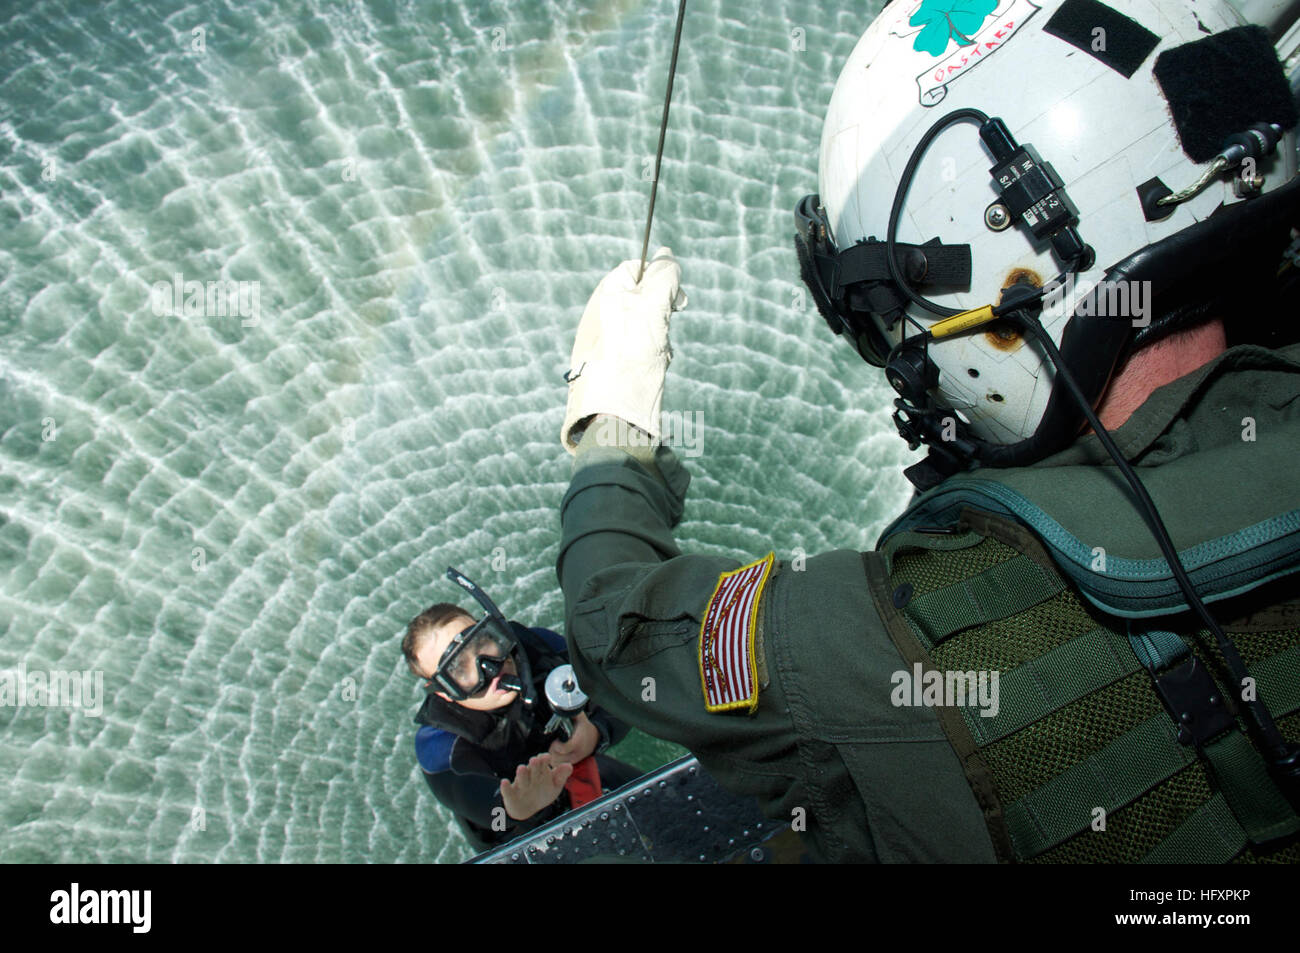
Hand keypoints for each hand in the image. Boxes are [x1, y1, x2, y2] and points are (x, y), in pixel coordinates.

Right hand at [499, 753, 573, 820]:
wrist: (526, 807)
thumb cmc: (542, 793)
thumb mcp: (554, 785)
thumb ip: (561, 775)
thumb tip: (569, 765)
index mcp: (540, 771)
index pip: (542, 763)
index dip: (544, 760)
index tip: (547, 757)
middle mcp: (529, 776)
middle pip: (532, 769)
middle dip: (534, 765)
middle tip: (535, 760)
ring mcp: (520, 784)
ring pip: (520, 778)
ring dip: (521, 774)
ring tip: (522, 768)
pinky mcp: (510, 794)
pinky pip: (507, 790)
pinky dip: (505, 787)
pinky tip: (504, 782)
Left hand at [548, 712, 598, 764]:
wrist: (596, 737)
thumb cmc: (585, 727)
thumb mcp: (580, 717)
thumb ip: (570, 711)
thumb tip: (559, 705)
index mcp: (578, 742)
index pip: (564, 748)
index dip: (557, 745)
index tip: (555, 740)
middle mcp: (576, 753)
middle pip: (557, 758)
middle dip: (552, 751)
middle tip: (551, 743)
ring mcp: (574, 759)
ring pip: (557, 763)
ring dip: (552, 756)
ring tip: (553, 748)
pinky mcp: (572, 763)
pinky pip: (559, 765)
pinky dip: (555, 760)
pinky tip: (555, 753)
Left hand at [560, 246, 687, 453]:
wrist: (617, 411)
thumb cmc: (631, 354)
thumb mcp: (651, 304)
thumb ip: (663, 276)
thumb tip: (668, 255)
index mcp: (606, 296)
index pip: (635, 268)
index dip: (657, 274)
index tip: (674, 292)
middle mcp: (607, 315)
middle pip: (647, 295)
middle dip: (663, 308)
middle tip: (668, 320)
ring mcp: (614, 340)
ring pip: (652, 323)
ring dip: (663, 333)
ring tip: (658, 349)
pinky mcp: (623, 364)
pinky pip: (649, 348)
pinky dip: (658, 353)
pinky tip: (656, 366)